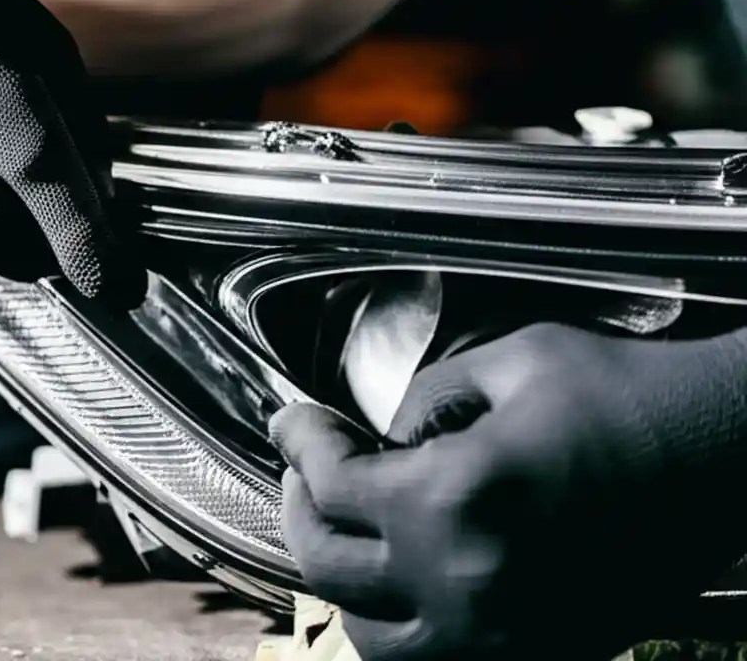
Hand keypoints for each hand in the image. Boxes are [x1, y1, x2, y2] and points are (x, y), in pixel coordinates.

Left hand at [272, 323, 746, 660]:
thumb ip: (421, 398)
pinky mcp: (543, 649)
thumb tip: (376, 435)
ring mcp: (504, 631)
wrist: (726, 452)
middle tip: (306, 470)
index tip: (291, 420)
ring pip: (373, 638)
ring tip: (346, 534)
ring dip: (342, 584)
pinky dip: (403, 628)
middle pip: (328, 563)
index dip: (298, 440)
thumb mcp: (508, 363)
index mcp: (454, 498)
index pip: (329, 482)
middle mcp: (467, 579)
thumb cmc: (628, 396)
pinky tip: (403, 585)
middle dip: (301, 507)